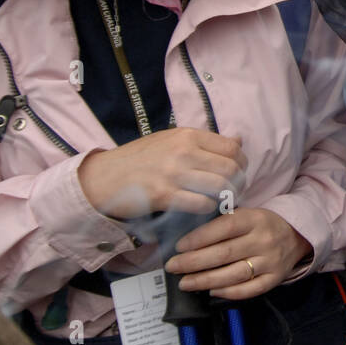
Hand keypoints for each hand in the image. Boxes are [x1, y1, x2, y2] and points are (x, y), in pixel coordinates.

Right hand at [77, 128, 245, 218]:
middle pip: (231, 168)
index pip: (231, 148)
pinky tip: (203, 208)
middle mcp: (184, 151)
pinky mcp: (164, 196)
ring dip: (227, 198)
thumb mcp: (171, 140)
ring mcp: (174, 174)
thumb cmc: (139, 158)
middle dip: (239, 183)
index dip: (242, 163)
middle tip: (234, 191)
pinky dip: (208, 209)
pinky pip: (201, 204)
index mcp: (188, 135)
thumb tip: (239, 140)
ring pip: (221, 187)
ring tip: (222, 201)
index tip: (238, 173)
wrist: (103, 177)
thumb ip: (204, 142)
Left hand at [163, 207, 311, 299]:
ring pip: (234, 274)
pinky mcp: (275, 278)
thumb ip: (223, 223)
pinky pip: (249, 290)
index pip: (223, 228)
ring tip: (185, 283)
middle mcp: (263, 240)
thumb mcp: (247, 214)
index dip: (198, 238)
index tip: (179, 247)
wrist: (296, 235)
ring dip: (205, 280)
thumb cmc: (261, 224)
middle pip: (224, 254)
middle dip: (193, 262)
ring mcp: (270, 261)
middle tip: (173, 267)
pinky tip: (211, 291)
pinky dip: (228, 292)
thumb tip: (188, 240)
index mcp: (255, 219)